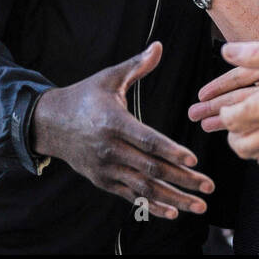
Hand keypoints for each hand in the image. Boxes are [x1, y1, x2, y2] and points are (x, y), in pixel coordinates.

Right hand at [30, 41, 213, 218]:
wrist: (49, 123)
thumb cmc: (84, 96)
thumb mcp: (108, 78)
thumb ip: (136, 66)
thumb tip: (158, 46)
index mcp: (114, 123)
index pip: (147, 141)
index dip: (171, 152)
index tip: (194, 161)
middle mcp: (109, 150)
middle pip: (151, 169)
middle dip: (183, 179)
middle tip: (209, 185)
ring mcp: (105, 169)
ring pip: (143, 188)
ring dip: (173, 198)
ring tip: (199, 206)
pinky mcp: (102, 181)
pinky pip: (130, 196)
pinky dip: (151, 205)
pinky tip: (172, 212)